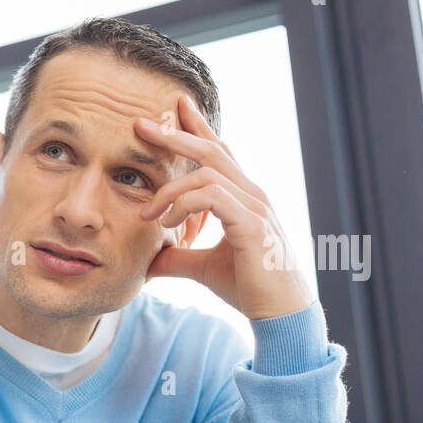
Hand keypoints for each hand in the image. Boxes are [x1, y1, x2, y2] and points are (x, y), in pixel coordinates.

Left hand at [135, 95, 315, 320]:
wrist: (280, 314)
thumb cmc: (250, 288)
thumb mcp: (203, 268)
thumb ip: (178, 257)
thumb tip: (149, 261)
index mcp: (245, 198)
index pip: (219, 153)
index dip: (197, 129)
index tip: (175, 109)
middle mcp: (253, 194)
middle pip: (212, 150)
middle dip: (176, 134)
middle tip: (142, 123)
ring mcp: (255, 206)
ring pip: (207, 173)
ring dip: (171, 189)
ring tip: (150, 213)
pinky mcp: (252, 224)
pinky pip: (212, 197)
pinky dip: (183, 205)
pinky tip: (167, 224)